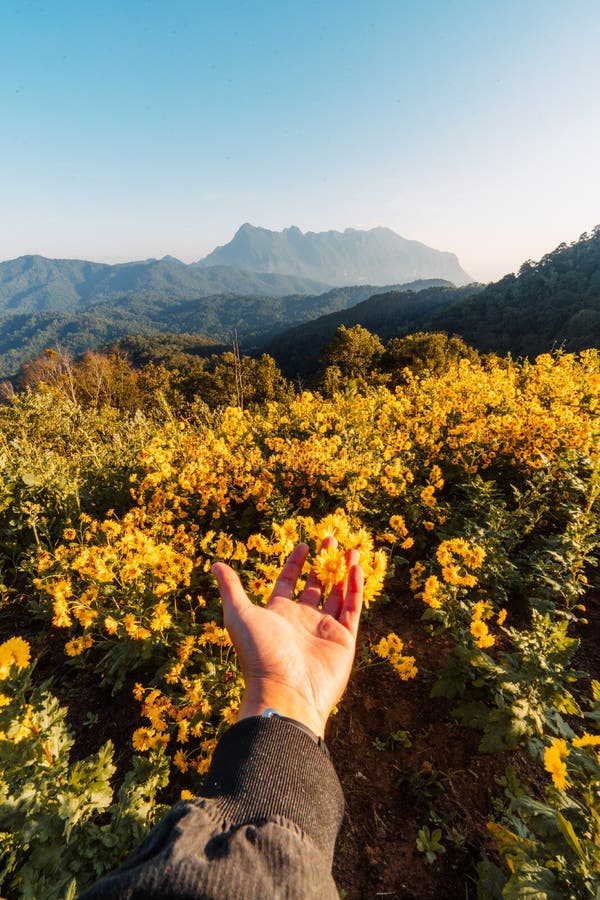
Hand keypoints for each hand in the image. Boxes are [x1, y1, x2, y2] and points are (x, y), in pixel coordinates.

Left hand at [211, 539, 362, 737]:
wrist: (285, 691)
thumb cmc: (259, 653)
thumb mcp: (239, 615)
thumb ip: (231, 588)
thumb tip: (215, 564)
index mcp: (278, 613)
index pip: (288, 582)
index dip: (295, 564)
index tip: (304, 545)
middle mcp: (302, 620)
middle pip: (315, 586)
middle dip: (323, 563)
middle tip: (331, 539)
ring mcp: (324, 630)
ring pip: (338, 594)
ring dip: (344, 572)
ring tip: (352, 549)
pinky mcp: (343, 640)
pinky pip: (352, 609)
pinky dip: (356, 589)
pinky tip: (357, 569)